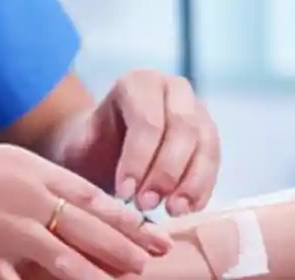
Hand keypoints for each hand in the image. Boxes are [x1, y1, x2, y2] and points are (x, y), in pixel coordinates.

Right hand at [0, 144, 172, 279]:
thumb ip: (27, 181)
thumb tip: (69, 203)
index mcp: (22, 166)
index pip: (87, 193)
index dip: (124, 215)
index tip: (151, 229)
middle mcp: (21, 196)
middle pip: (88, 227)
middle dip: (128, 246)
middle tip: (156, 258)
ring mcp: (6, 233)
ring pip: (71, 261)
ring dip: (105, 275)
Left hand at [51, 70, 220, 216]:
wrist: (104, 148)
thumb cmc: (91, 145)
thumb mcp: (80, 143)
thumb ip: (86, 152)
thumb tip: (97, 181)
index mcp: (137, 82)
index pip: (147, 121)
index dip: (139, 160)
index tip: (124, 193)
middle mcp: (173, 88)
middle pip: (182, 130)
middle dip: (166, 173)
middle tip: (146, 204)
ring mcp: (196, 110)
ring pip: (205, 145)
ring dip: (190, 183)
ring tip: (171, 212)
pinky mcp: (209, 135)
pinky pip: (214, 161)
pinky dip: (202, 188)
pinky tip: (186, 210)